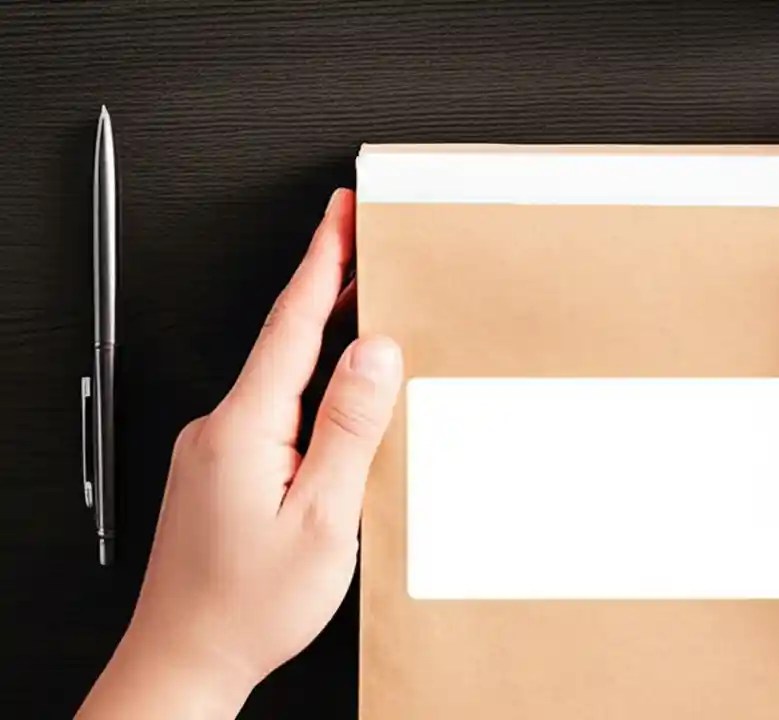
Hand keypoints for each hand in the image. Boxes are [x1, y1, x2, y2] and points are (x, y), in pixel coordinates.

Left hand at [79, 189, 402, 717]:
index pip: (292, 322)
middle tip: (367, 241)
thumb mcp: (321, 517)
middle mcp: (220, 427)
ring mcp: (214, 447)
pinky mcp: (218, 469)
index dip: (323, 260)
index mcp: (245, 427)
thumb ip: (348, 428)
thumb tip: (374, 352)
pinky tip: (335, 394)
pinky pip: (270, 407)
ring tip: (366, 307)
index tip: (342, 213)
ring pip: (279, 374)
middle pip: (285, 338)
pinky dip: (307, 385)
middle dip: (328, 284)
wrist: (187, 658)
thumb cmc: (251, 604)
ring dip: (322, 337)